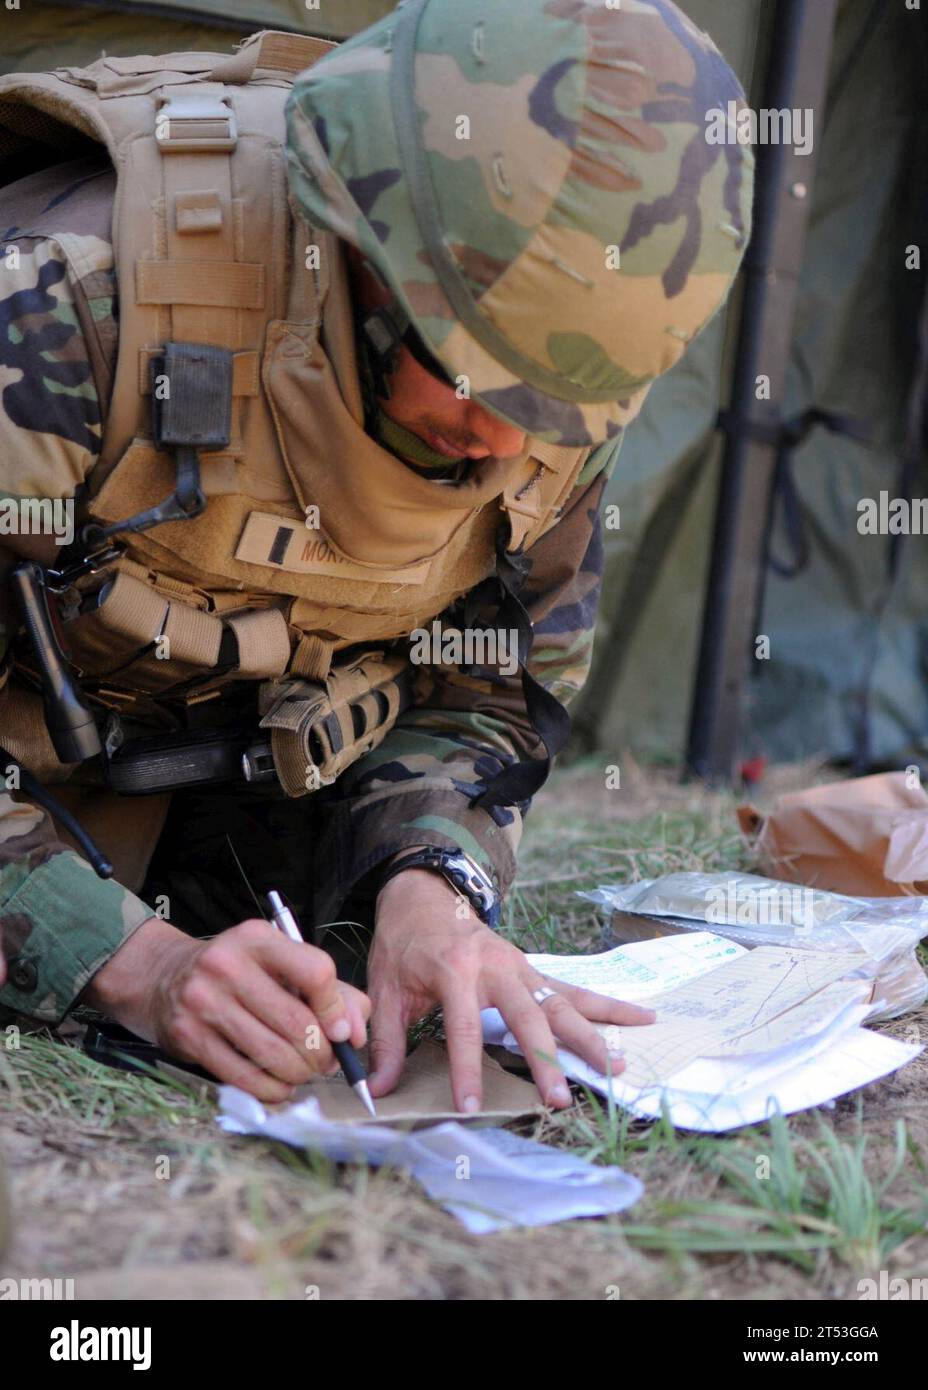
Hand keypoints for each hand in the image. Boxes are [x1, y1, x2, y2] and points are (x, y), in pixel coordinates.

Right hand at [82, 916, 370, 1102]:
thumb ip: (330, 991)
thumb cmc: (239, 972)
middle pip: (296, 1022)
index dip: (336, 1008)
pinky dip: (272, 1089)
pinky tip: (280, 1086)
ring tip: (304, 1073)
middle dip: (321, 1053)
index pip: (315, 972)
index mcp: (258, 939)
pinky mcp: (188, 1036)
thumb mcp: (280, 963)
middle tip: (325, 1062)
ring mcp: (203, 1001)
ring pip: (273, 1054)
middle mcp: (227, 965)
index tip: (340, 1031)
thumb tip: (356, 1035)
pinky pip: (244, 1076)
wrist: (163, 976)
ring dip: (299, 1074)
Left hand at [368, 868, 655, 1111]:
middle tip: (558, 1098)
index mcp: (454, 970)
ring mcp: (522, 967)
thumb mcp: (387, 988)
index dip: (466, 1068)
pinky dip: (608, 1005)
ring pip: (561, 1003)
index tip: (471, 1105)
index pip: (464, 1027)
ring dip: (589, 1036)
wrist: (427, 898)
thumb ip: (387, 1040)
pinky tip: (642, 1017)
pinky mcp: (535, 971)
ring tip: (615, 1067)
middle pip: (526, 1016)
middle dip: (544, 1058)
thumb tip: (377, 1089)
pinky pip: (575, 990)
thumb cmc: (404, 947)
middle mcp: (496, 967)